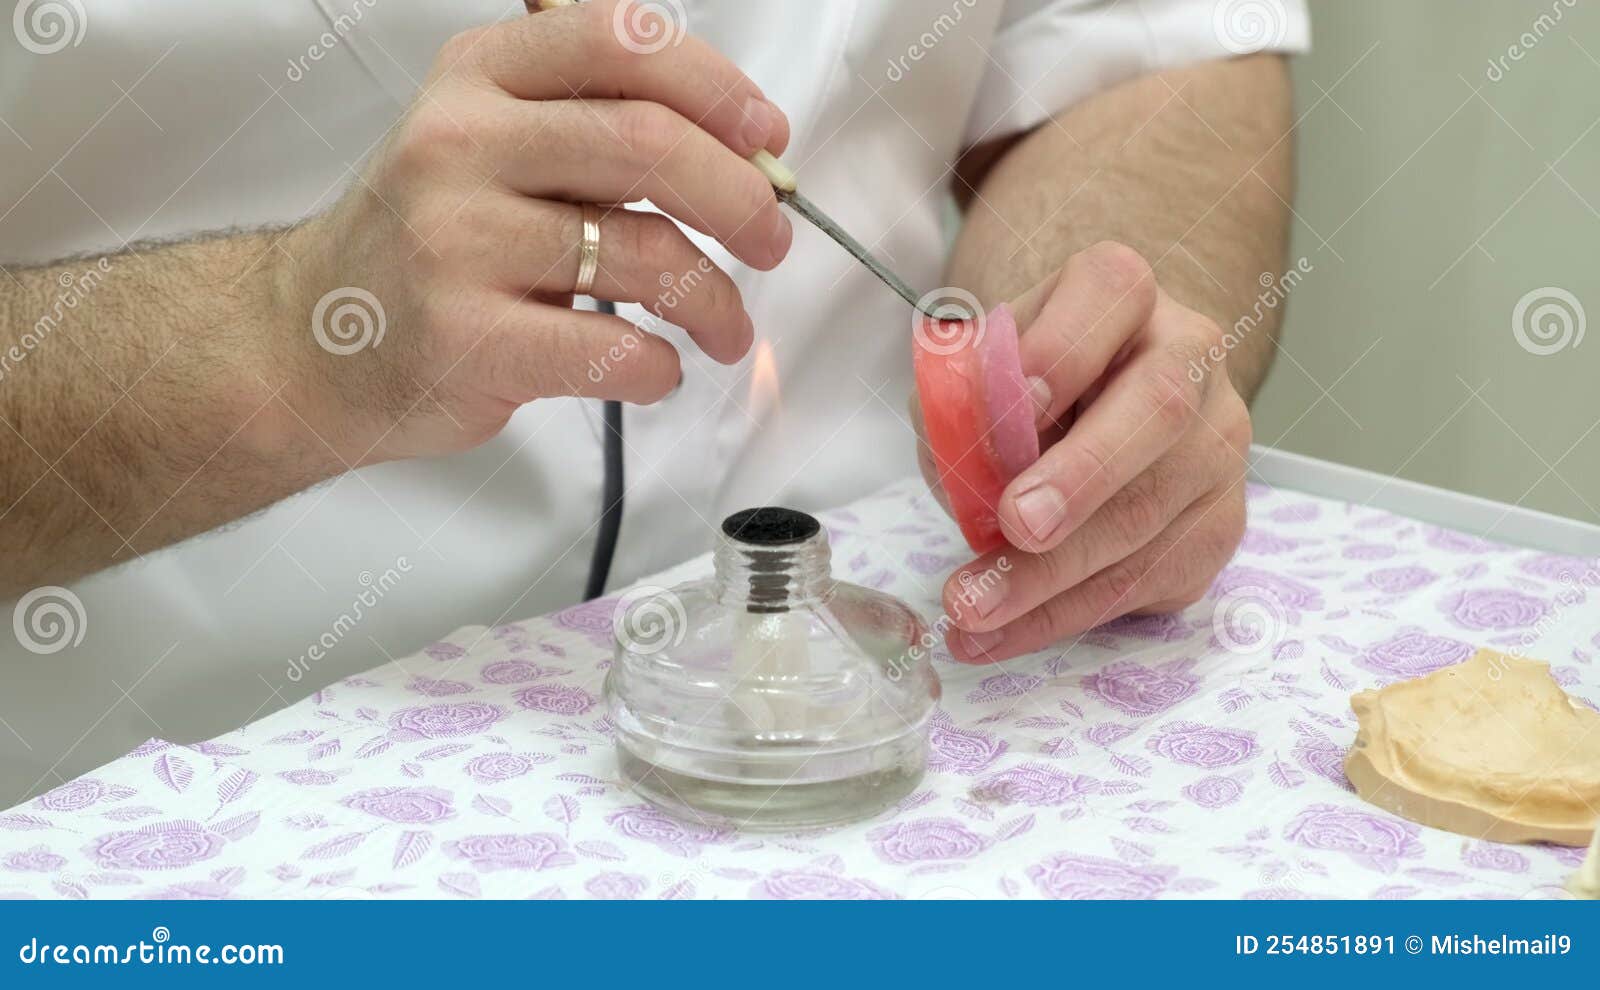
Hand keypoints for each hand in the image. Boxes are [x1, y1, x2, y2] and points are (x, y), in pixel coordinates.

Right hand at [274, 0, 791, 464]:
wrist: (307, 340)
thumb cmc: (423, 244)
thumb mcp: (486, 144)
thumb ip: (591, 130)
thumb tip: (740, 156)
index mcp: (479, 79)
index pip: (619, 42)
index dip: (717, 87)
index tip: (766, 138)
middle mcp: (461, 145)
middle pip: (648, 144)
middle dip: (741, 199)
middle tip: (770, 240)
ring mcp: (456, 242)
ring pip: (643, 254)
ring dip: (717, 302)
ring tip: (725, 327)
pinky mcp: (464, 338)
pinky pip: (610, 350)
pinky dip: (659, 367)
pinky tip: (655, 369)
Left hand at [915, 242, 1251, 661]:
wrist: (1091, 409)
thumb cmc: (1023, 386)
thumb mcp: (974, 370)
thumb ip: (960, 399)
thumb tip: (965, 465)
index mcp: (1123, 295)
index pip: (1111, 294)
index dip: (1065, 347)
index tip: (1014, 397)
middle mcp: (1192, 358)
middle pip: (1157, 411)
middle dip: (1083, 476)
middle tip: (1016, 525)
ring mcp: (1218, 445)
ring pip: (1149, 516)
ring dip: (1052, 577)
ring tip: (970, 608)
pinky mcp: (1218, 525)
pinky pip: (1147, 580)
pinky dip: (1062, 614)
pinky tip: (1000, 633)